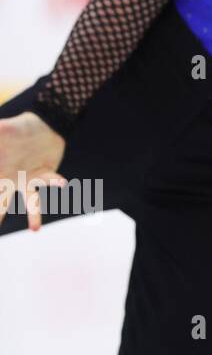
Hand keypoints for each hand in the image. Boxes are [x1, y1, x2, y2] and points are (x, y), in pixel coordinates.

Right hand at [0, 112, 67, 231]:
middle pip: (2, 204)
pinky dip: (55, 182)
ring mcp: (29, 181)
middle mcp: (11, 181)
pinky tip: (63, 182)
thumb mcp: (1, 129)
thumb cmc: (17, 129)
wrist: (43, 125)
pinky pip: (50, 180)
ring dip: (33, 215)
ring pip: (30, 202)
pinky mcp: (45, 174)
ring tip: (34, 229)